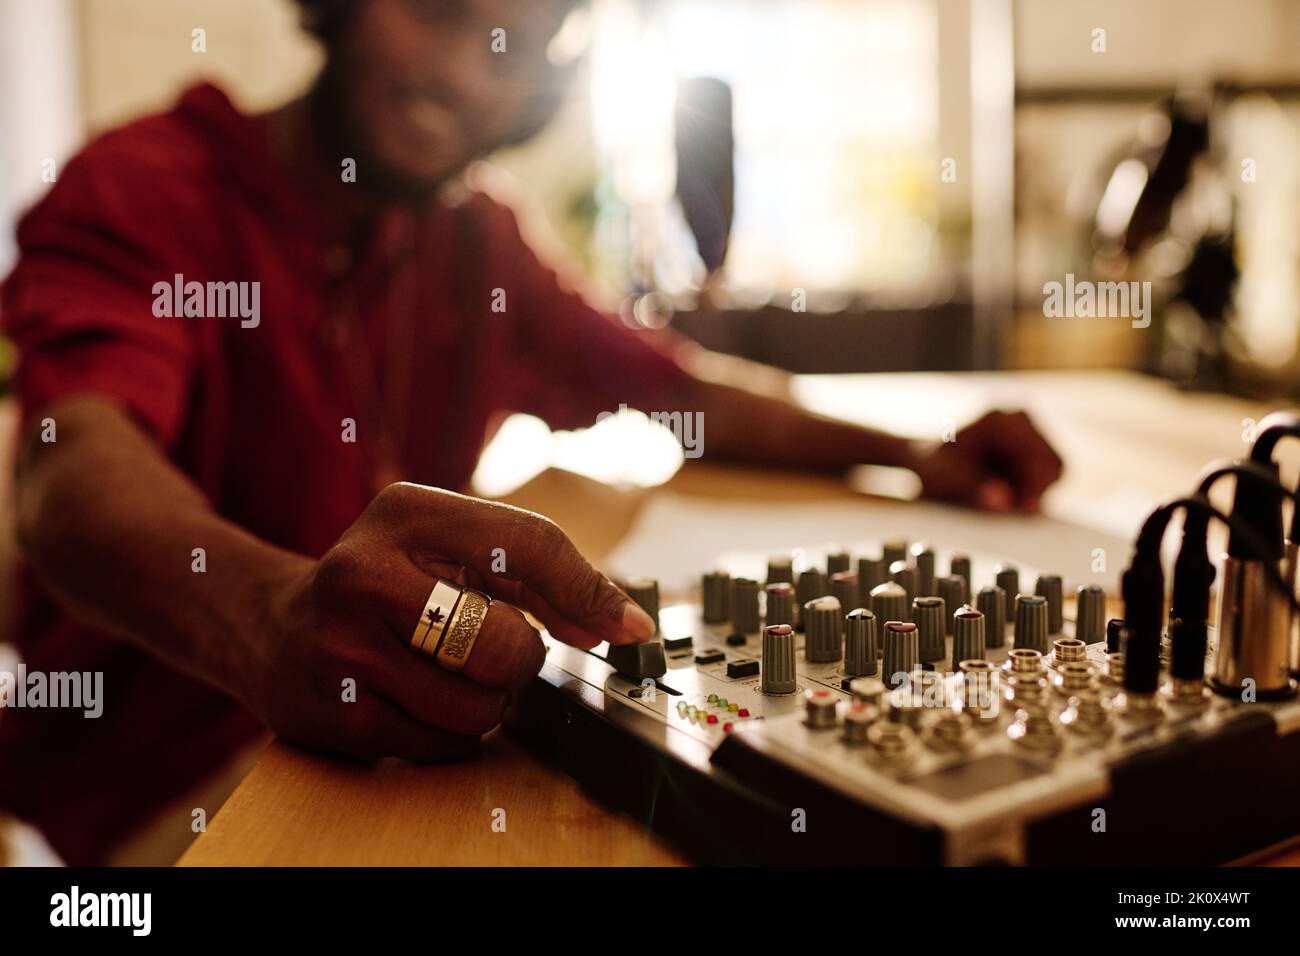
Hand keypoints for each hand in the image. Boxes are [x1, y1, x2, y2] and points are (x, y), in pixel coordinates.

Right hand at [241, 482, 655, 761]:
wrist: (271, 626)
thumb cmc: (385, 583)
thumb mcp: (449, 547)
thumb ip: (537, 577)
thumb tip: (618, 624)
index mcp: (407, 513)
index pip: (529, 545)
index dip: (588, 592)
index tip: (627, 628)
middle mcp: (365, 572)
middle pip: (506, 642)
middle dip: (517, 658)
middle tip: (484, 648)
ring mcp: (341, 646)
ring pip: (479, 706)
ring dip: (484, 703)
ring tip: (443, 673)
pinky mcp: (333, 713)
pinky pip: (441, 744)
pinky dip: (447, 732)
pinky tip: (411, 699)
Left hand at [913, 410, 1062, 512]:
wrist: (925, 456)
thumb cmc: (932, 467)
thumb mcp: (943, 479)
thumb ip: (971, 488)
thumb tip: (1001, 501)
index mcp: (998, 421)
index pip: (1037, 457)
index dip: (1036, 486)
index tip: (1029, 510)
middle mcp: (1018, 416)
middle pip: (1051, 461)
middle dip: (1037, 490)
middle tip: (1019, 512)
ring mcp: (1027, 426)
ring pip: (1052, 467)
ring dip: (1035, 489)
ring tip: (1004, 498)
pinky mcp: (1031, 440)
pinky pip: (1046, 469)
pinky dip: (1032, 486)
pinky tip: (1008, 491)